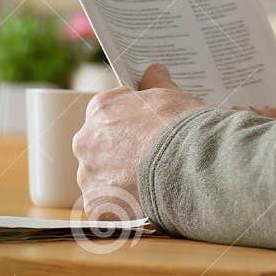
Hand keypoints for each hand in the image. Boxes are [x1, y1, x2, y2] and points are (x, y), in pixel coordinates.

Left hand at [72, 63, 202, 219]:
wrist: (189, 166)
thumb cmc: (180, 126)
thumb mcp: (172, 95)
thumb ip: (156, 82)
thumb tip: (153, 70)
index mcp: (99, 110)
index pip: (110, 110)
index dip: (132, 118)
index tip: (149, 126)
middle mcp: (86, 141)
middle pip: (101, 145)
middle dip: (122, 149)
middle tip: (150, 155)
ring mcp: (89, 176)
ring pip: (102, 177)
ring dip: (120, 179)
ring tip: (151, 181)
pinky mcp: (97, 205)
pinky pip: (106, 205)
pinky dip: (121, 205)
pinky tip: (143, 200)